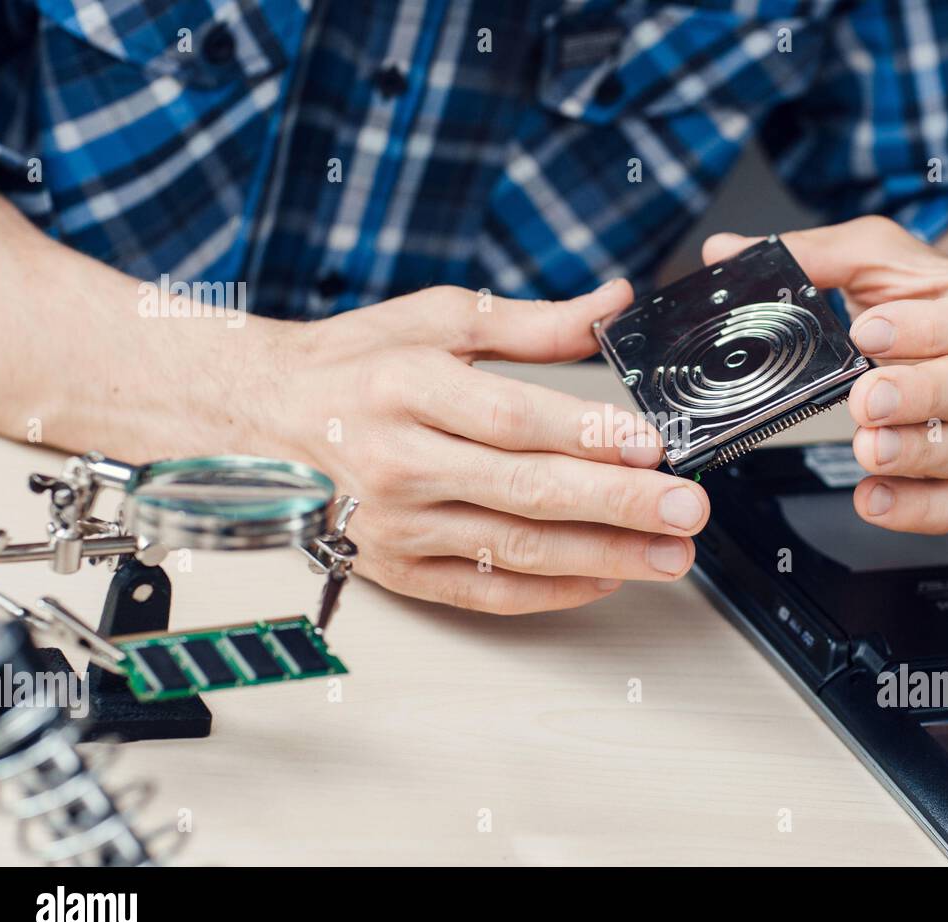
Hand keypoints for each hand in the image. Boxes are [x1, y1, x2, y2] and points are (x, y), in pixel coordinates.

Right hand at [255, 282, 709, 613]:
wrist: (263, 421)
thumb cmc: (354, 365)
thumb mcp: (436, 319)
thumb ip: (530, 323)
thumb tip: (612, 304)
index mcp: (406, 388)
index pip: (510, 420)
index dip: (586, 435)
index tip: (652, 444)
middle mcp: (398, 463)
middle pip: (524, 491)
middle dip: (616, 504)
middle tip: (685, 508)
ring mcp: (395, 526)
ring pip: (513, 549)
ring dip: (601, 556)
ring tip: (668, 552)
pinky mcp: (396, 570)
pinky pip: (483, 591)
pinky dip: (550, 591)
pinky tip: (605, 579)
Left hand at [704, 217, 947, 533]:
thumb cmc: (932, 294)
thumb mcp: (877, 257)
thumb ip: (810, 256)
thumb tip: (725, 253)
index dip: (930, 329)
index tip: (869, 332)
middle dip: (919, 396)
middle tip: (866, 400)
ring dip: (917, 455)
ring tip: (868, 451)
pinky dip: (922, 510)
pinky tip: (875, 500)